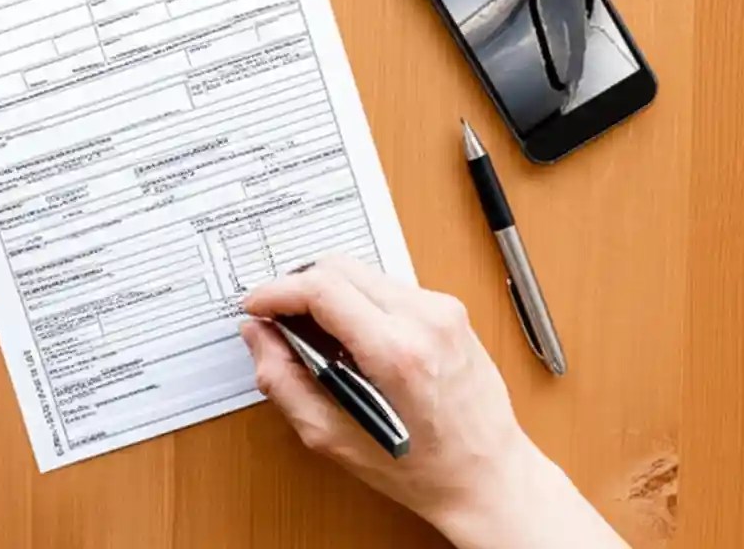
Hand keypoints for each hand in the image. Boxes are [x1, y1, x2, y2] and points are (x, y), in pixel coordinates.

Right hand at [240, 255, 625, 548]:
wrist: (487, 475)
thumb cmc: (422, 469)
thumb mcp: (333, 437)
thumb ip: (283, 382)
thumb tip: (258, 336)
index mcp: (397, 352)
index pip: (321, 288)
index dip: (276, 292)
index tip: (256, 306)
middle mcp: (425, 319)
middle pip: (338, 267)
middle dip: (297, 287)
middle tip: (278, 320)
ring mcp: (442, 309)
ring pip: (361, 272)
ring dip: (328, 294)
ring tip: (316, 336)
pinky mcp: (450, 309)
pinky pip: (386, 287)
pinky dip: (358, 302)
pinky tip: (352, 338)